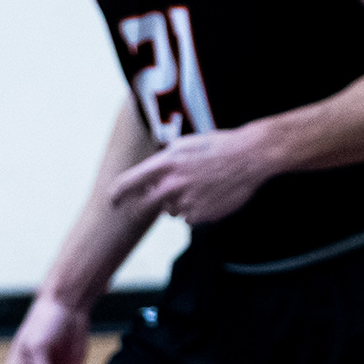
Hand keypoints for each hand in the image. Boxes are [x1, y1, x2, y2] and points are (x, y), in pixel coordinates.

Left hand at [108, 125, 279, 224]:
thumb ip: (163, 161)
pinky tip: (209, 196)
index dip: (118, 194)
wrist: (251, 156)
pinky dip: (195, 211)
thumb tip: (148, 177)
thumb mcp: (184, 144)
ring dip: (177, 204)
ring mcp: (186, 202)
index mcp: (165, 164)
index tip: (112, 201)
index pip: (129, 183)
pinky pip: (189, 218)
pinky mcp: (200, 215)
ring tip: (198, 187)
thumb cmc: (217, 146)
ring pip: (170, 211)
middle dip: (145, 206)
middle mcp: (172, 184)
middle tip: (154, 201)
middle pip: (145, 205)